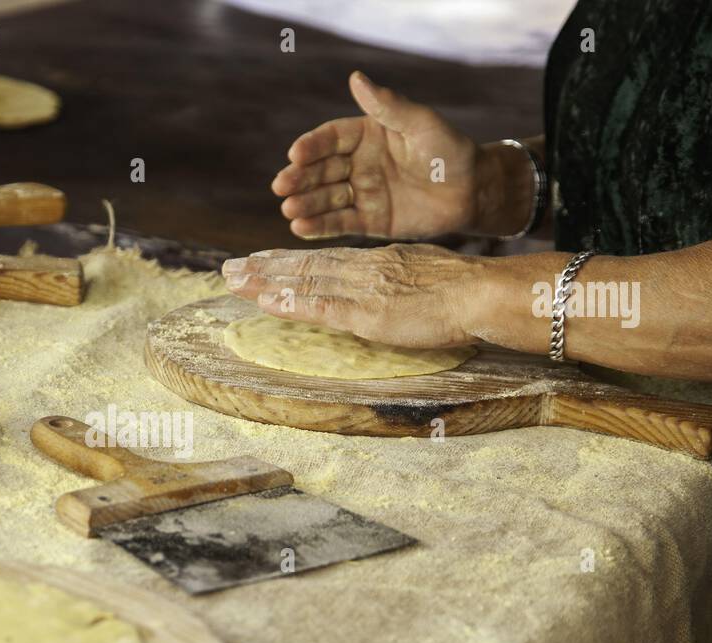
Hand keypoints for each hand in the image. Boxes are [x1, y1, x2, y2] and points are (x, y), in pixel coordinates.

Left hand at [222, 245, 490, 348]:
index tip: (259, 261)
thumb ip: (395, 283)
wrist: (483, 293)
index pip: (323, 260)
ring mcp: (363, 290)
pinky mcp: (368, 313)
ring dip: (265, 282)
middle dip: (263, 268)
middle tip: (228, 268)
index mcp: (377, 261)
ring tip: (232, 280)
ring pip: (304, 281)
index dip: (287, 261)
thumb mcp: (422, 277)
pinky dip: (291, 302)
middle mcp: (363, 270)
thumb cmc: (464, 292)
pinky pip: (322, 306)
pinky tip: (265, 301)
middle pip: (304, 267)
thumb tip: (381, 293)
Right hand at [272, 72, 489, 240]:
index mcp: (366, 135)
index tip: (296, 153)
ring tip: (288, 209)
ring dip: (305, 203)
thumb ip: (388, 106)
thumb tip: (356, 78)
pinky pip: (339, 223)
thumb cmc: (449, 150)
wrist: (472, 191)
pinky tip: (299, 227)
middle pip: (321, 170)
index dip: (312, 146)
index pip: (330, 139)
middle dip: (300, 178)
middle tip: (281, 185)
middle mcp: (357, 164)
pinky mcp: (368, 221)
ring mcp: (361, 193)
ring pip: (326, 198)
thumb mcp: (421, 124)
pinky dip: (319, 226)